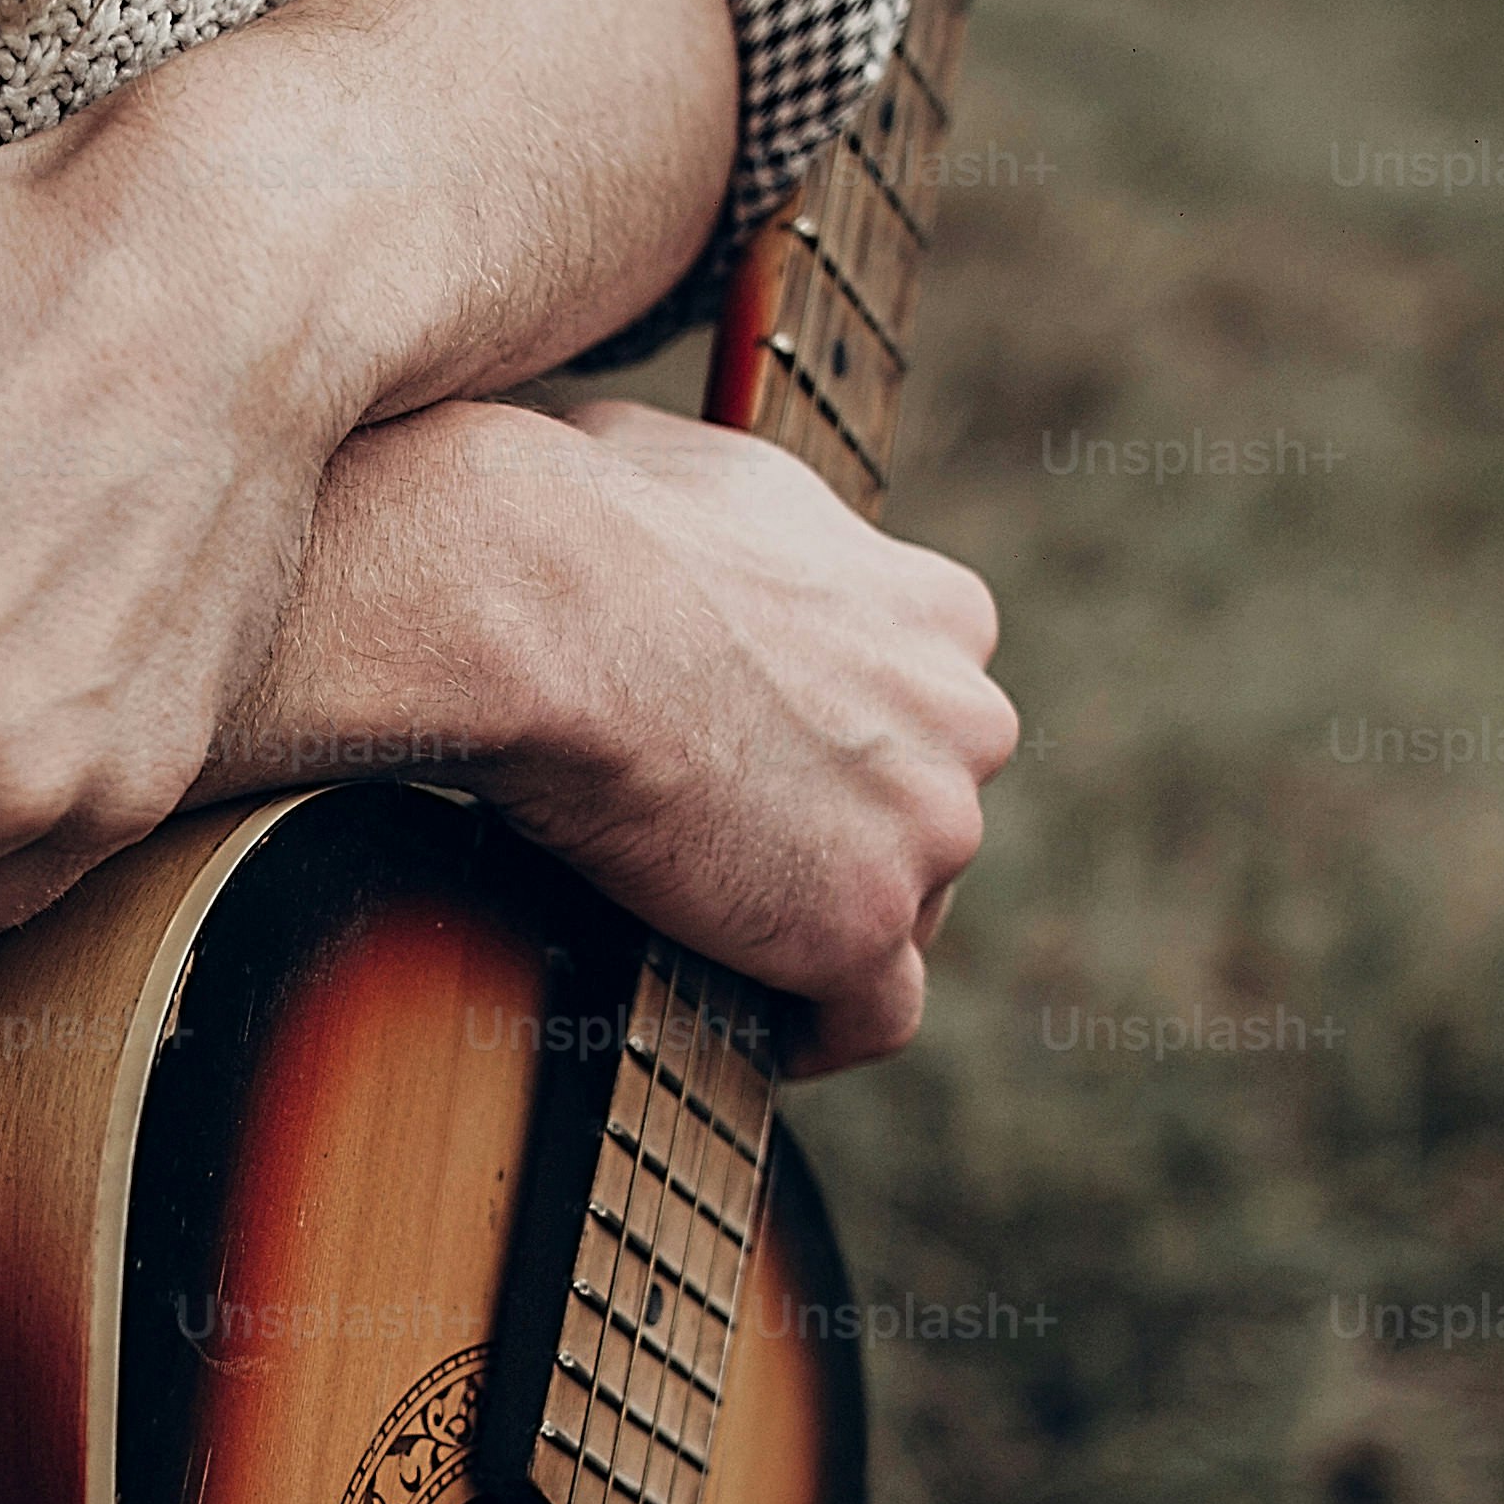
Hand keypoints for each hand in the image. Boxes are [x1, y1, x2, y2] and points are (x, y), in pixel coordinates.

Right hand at [228, 399, 1013, 1075]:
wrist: (535, 602)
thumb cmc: (581, 520)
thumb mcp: (704, 472)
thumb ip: (751, 520)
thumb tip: (677, 494)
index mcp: (941, 607)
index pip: (929, 712)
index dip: (849, 755)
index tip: (774, 779)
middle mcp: (967, 715)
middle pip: (930, 817)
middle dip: (847, 843)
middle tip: (732, 864)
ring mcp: (929, 826)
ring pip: (905, 914)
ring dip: (821, 929)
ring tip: (718, 940)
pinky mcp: (861, 922)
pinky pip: (872, 1015)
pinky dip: (818, 1031)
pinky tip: (758, 1028)